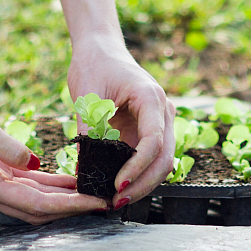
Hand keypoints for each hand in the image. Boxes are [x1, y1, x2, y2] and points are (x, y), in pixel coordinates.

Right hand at [0, 74, 105, 224]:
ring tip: (90, 194)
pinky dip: (45, 185)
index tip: (94, 202)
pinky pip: (22, 185)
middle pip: (34, 210)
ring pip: (29, 200)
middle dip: (69, 209)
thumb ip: (6, 147)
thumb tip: (34, 165)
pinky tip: (65, 182)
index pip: (33, 203)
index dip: (67, 205)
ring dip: (59, 199)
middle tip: (101, 203)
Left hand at [67, 41, 173, 208]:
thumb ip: (89, 131)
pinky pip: (150, 158)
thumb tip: (86, 169)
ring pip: (161, 162)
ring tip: (115, 200)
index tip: (118, 184)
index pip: (153, 141)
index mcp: (150, 97)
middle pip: (164, 157)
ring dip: (142, 184)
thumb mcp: (87, 96)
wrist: (100, 48)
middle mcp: (162, 111)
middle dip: (142, 184)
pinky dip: (137, 175)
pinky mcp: (149, 130)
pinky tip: (117, 187)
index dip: (137, 167)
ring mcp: (159, 121)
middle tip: (115, 202)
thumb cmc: (93, 65)